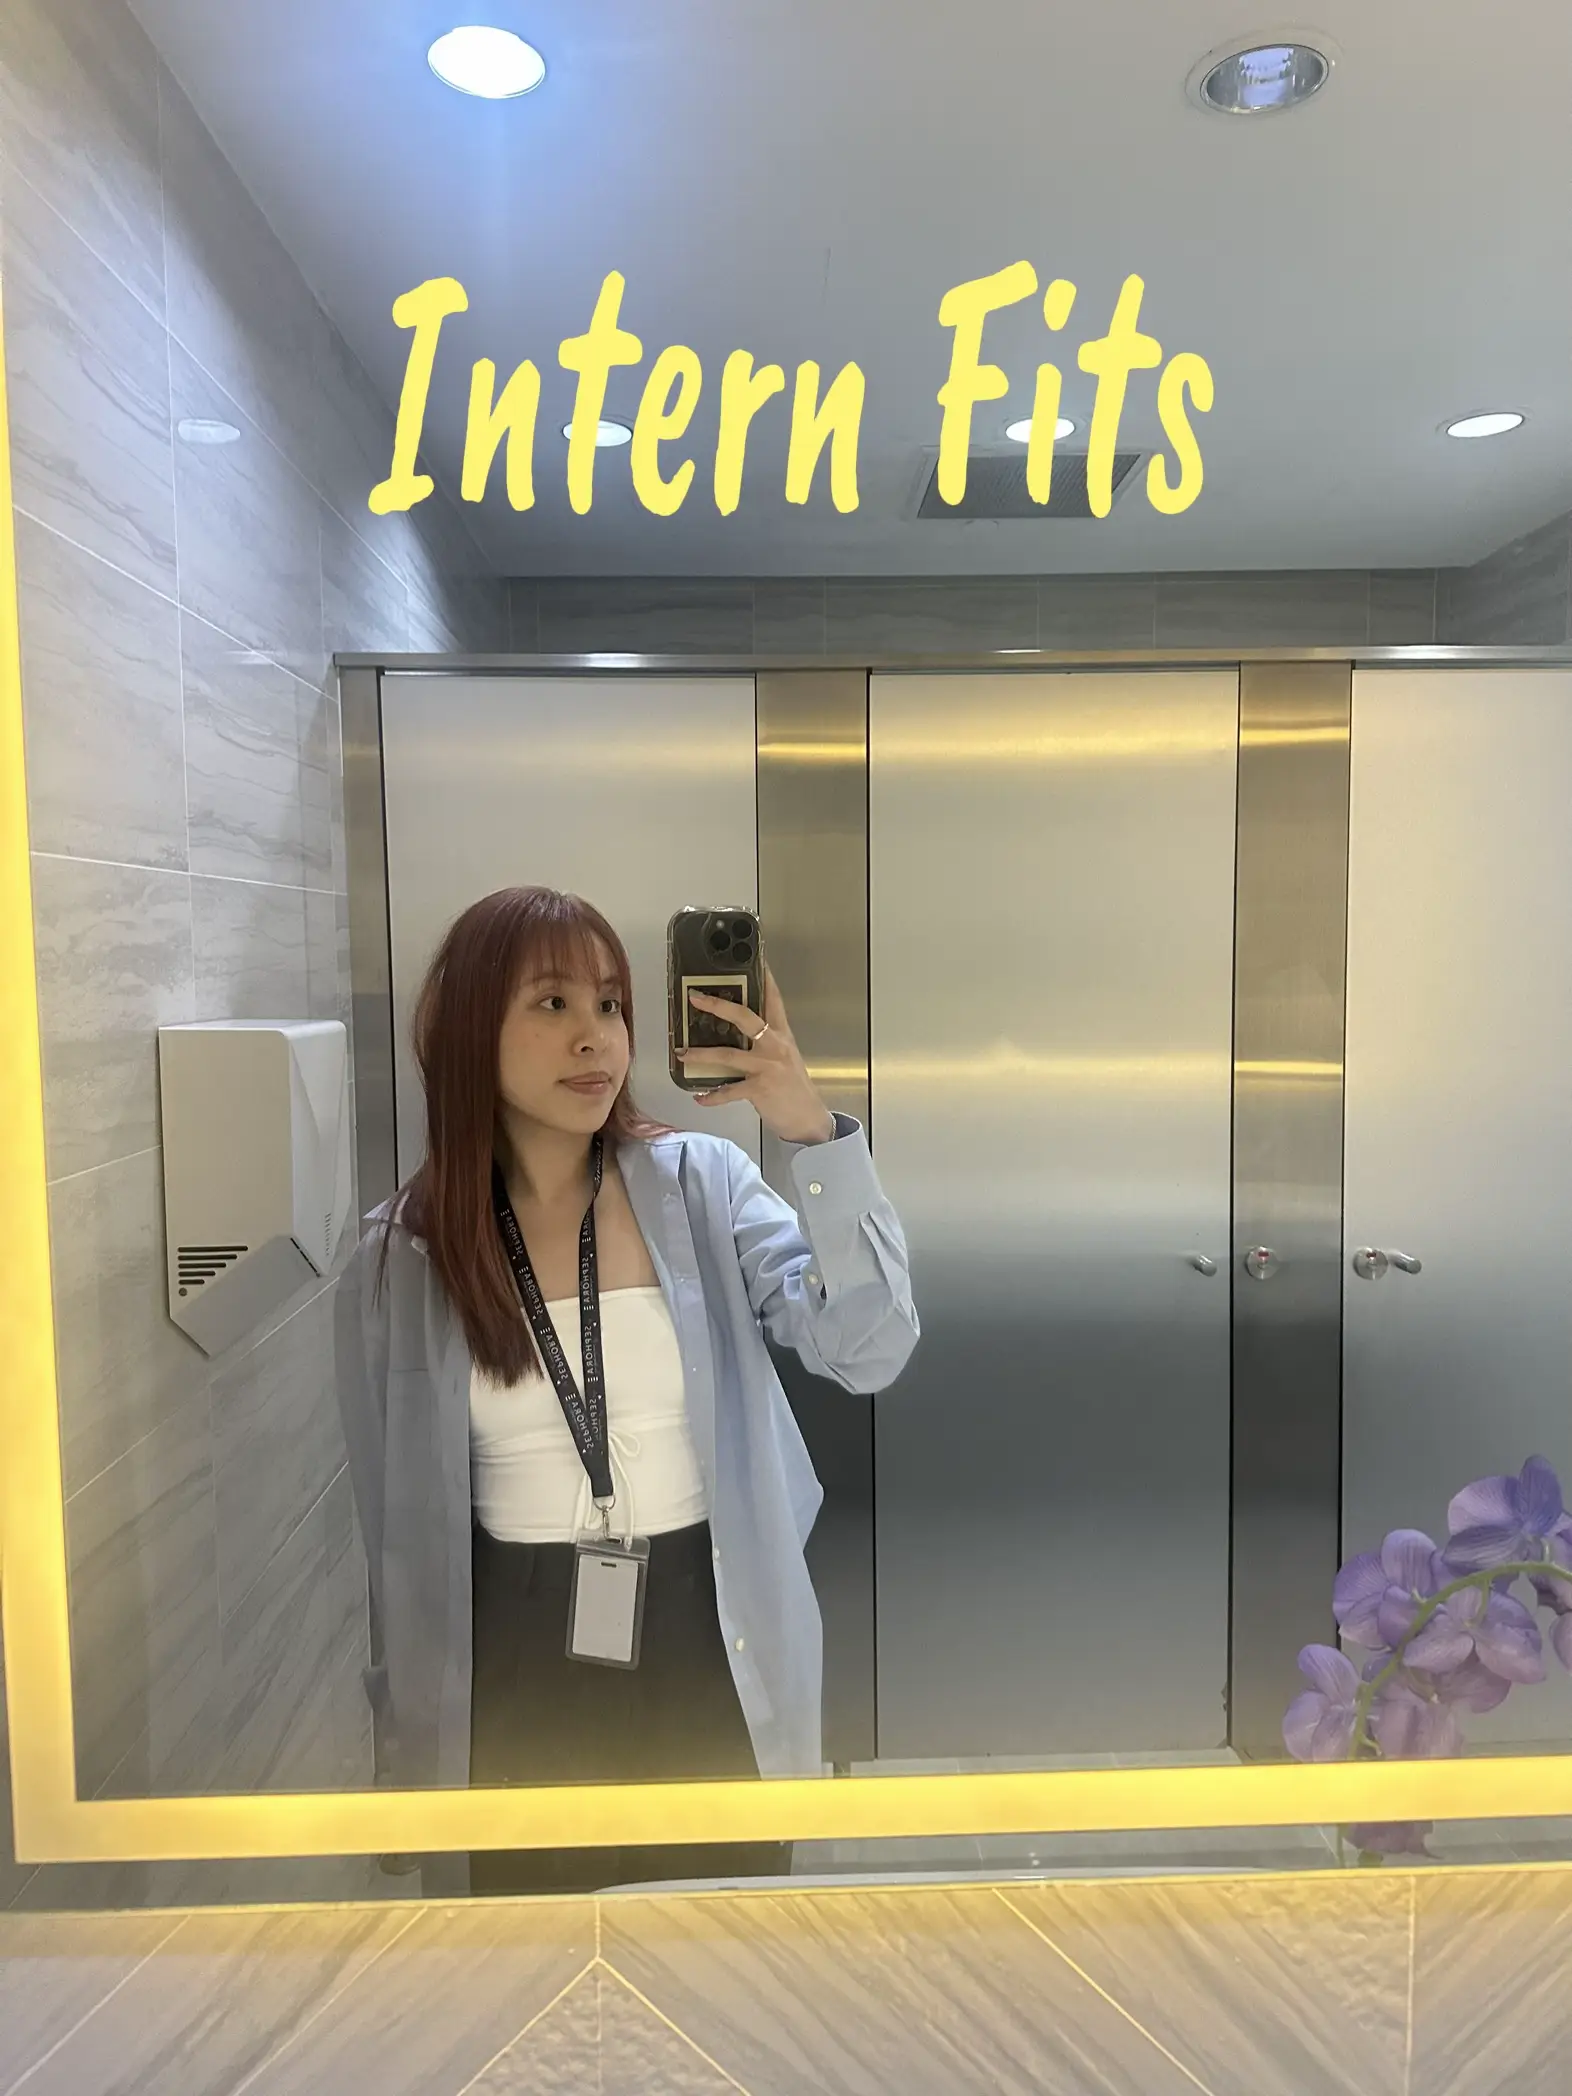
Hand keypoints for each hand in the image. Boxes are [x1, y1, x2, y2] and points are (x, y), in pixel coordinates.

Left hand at [679, 964, 835, 1144]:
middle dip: (717, 1006)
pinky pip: (728, 1090)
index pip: (773, 999)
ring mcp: (767, 1066)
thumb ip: (766, 1042)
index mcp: (782, 1034)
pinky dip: (712, 1095)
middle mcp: (775, 1045)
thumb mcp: (785, 1057)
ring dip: (700, 1055)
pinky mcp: (759, 1088)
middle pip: (744, 1017)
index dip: (764, 977)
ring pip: (727, 1054)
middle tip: (695, 998)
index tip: (754, 958)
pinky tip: (699, 1097)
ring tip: (681, 1053)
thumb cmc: (794, 1087)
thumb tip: (737, 1031)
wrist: (809, 1117)